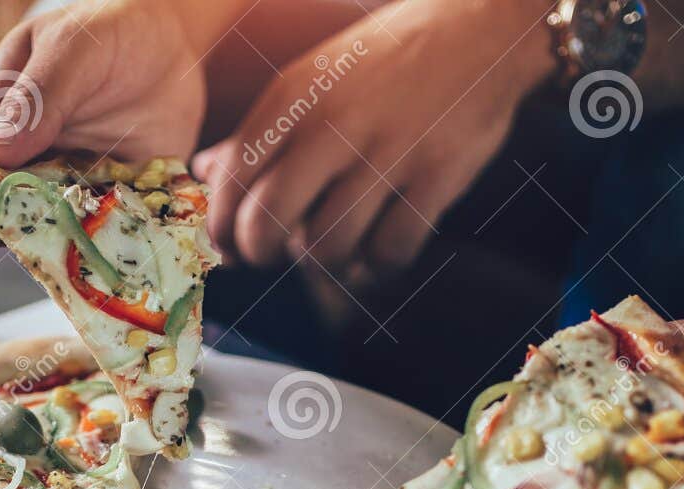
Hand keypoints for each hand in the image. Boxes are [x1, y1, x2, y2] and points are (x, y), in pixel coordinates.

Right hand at [0, 0, 214, 243]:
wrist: (174, 43)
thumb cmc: (107, 31)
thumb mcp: (67, 51)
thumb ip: (29, 103)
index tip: (11, 212)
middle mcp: (22, 169)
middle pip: (4, 228)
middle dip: (35, 234)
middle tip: (81, 211)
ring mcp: (65, 192)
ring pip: (53, 243)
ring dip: (79, 241)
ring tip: (116, 210)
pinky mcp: (107, 206)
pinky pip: (102, 241)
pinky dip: (118, 240)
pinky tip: (142, 215)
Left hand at [191, 0, 551, 274]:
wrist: (479, 28)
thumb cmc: (384, 62)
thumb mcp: (311, 80)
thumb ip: (257, 133)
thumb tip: (203, 175)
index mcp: (292, 98)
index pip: (231, 183)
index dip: (221, 231)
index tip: (230, 248)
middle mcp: (333, 125)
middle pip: (267, 224)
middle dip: (262, 256)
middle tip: (277, 256)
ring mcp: (387, 153)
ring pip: (326, 247)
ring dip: (326, 262)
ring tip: (336, 249)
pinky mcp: (436, 177)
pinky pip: (389, 251)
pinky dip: (379, 265)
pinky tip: (379, 250)